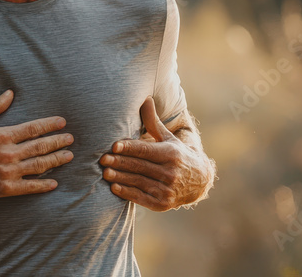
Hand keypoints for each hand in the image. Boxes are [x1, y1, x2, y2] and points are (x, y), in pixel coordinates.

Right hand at [0, 89, 73, 198]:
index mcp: (3, 136)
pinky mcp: (6, 188)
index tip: (62, 122)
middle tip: (71, 139)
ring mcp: (8, 172)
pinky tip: (55, 183)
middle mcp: (8, 153)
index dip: (50, 124)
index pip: (33, 128)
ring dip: (56, 160)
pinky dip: (43, 185)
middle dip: (58, 142)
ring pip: (39, 165)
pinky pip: (29, 187)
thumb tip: (10, 93)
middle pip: (40, 146)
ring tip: (69, 156)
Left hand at [100, 96, 213, 210]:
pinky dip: (127, 193)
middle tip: (102, 159)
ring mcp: (167, 190)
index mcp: (171, 154)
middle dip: (120, 162)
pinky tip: (114, 187)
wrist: (198, 182)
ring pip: (139, 182)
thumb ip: (153, 121)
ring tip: (104, 172)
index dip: (129, 148)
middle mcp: (170, 172)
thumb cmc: (177, 154)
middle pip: (140, 166)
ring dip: (120, 178)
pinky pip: (141, 197)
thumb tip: (145, 98)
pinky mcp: (162, 204)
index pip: (146, 150)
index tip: (113, 145)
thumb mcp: (168, 138)